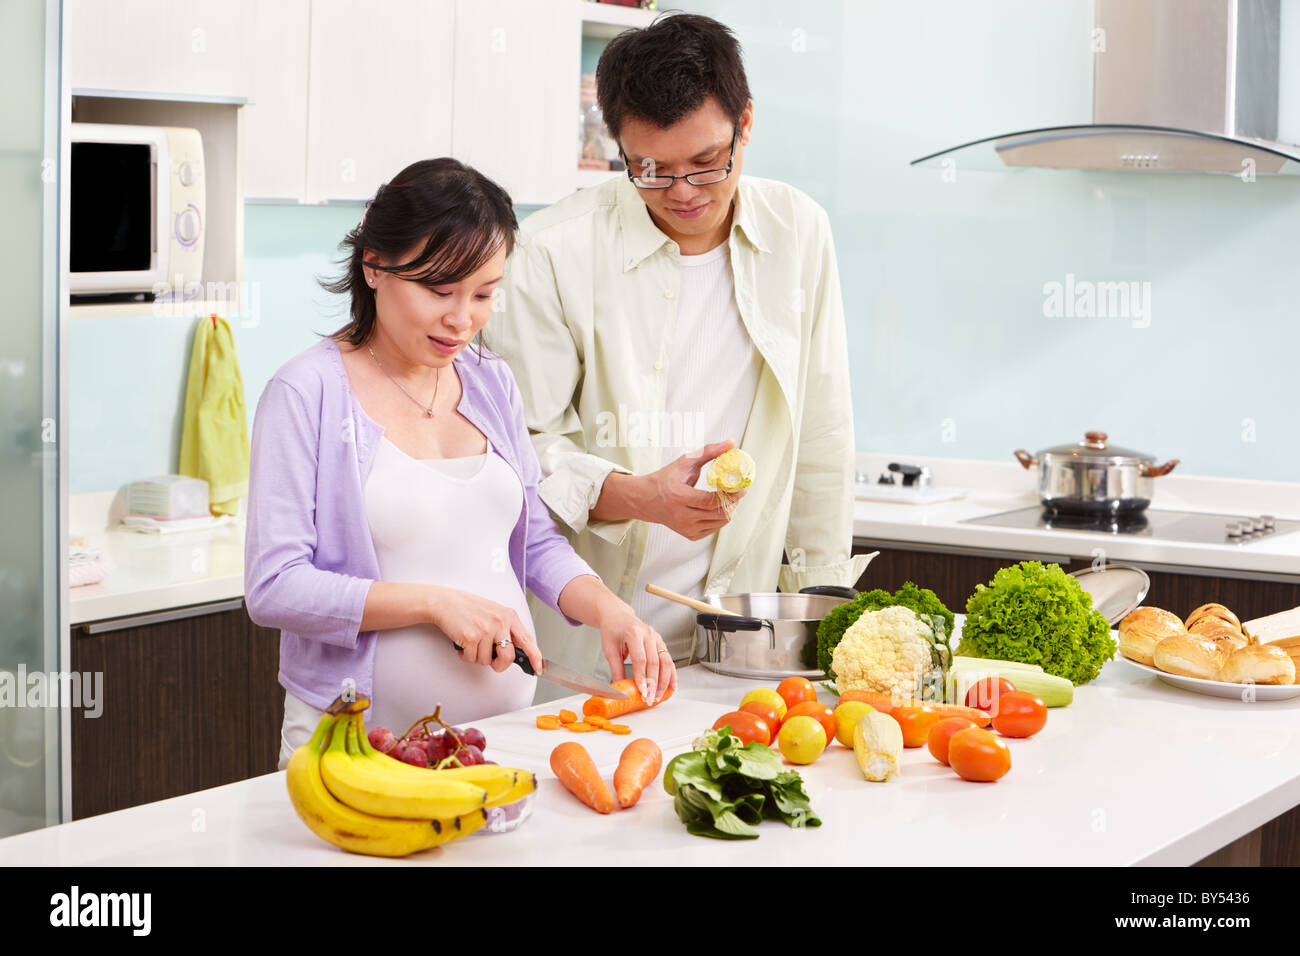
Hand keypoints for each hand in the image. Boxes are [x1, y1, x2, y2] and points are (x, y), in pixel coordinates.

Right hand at [426, 586, 542, 674]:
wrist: (446, 602)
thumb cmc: (469, 608)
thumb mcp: (495, 613)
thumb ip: (506, 629)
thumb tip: (514, 650)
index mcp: (509, 616)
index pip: (527, 640)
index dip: (535, 657)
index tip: (538, 668)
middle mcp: (500, 622)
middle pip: (508, 657)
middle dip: (499, 665)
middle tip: (492, 662)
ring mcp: (486, 629)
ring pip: (486, 660)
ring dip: (477, 657)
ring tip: (472, 642)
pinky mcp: (472, 637)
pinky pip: (472, 659)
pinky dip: (465, 655)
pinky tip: (463, 643)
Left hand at [596, 604, 676, 705]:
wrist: (618, 616)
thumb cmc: (613, 629)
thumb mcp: (609, 649)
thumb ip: (616, 668)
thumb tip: (620, 687)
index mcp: (634, 633)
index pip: (641, 659)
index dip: (642, 677)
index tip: (642, 691)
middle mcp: (648, 634)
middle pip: (655, 662)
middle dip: (654, 683)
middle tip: (650, 698)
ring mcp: (656, 637)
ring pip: (666, 661)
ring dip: (665, 681)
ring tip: (660, 695)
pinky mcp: (660, 642)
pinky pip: (669, 659)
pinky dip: (672, 674)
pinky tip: (671, 685)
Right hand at [630, 439, 744, 540]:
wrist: (646, 499)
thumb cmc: (665, 479)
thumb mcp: (685, 462)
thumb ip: (709, 452)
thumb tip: (730, 443)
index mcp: (678, 497)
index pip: (710, 501)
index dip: (729, 495)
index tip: (740, 488)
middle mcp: (681, 516)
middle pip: (718, 514)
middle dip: (733, 502)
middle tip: (737, 492)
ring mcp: (685, 528)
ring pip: (719, 523)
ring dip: (728, 510)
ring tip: (728, 498)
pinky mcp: (689, 534)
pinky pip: (713, 529)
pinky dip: (719, 518)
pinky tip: (717, 508)